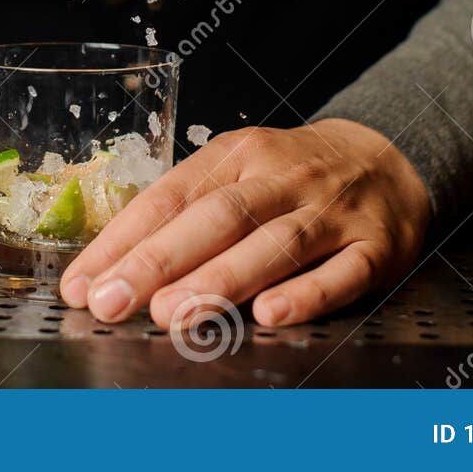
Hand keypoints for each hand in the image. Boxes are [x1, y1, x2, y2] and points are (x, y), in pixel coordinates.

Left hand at [59, 119, 431, 327]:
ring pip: (273, 244)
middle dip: (159, 261)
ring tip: (173, 314)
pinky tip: (270, 316)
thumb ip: (187, 213)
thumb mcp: (239, 170)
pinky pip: (340, 273)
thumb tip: (114, 269)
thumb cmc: (293, 177)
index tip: (83, 284)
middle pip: (216, 216)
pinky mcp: (375, 247)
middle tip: (113, 302)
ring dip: (220, 281)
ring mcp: (331, 211)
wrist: (389, 157)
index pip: (171, 195)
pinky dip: (305, 294)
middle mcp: (282, 178)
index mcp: (238, 155)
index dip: (123, 240)